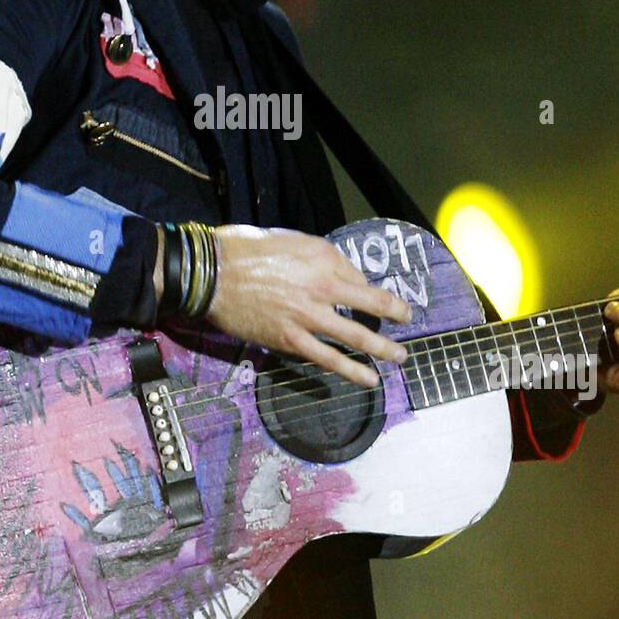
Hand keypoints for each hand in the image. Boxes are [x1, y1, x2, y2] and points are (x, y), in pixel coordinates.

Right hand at [202, 225, 410, 388]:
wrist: (212, 273)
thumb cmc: (247, 250)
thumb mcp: (292, 239)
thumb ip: (321, 258)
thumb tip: (342, 276)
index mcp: (323, 258)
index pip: (360, 279)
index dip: (373, 292)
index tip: (382, 301)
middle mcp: (322, 286)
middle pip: (370, 306)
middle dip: (395, 317)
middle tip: (407, 325)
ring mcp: (308, 316)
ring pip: (355, 337)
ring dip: (381, 349)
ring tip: (398, 359)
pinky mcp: (290, 340)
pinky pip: (326, 358)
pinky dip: (350, 370)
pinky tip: (367, 379)